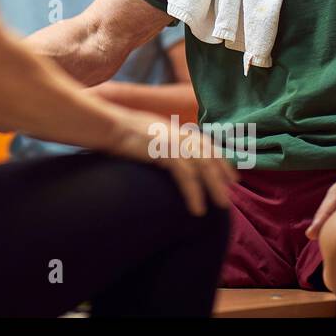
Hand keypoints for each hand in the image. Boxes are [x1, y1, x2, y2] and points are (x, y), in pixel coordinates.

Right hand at [107, 110, 236, 216]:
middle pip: (208, 154)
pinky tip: (197, 209)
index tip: (228, 173)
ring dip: (214, 187)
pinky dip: (194, 193)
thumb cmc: (116, 132)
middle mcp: (177, 133)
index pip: (203, 142)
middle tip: (231, 192)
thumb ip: (157, 141)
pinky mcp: (165, 153)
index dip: (218, 157)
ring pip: (203, 167)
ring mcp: (173, 142)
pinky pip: (186, 177)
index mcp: (173, 128)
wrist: (105, 126)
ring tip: (221, 205)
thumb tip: (160, 153)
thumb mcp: (143, 134)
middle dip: (222, 173)